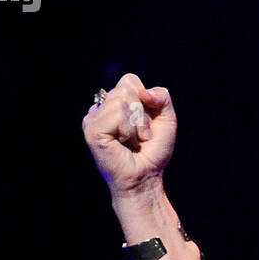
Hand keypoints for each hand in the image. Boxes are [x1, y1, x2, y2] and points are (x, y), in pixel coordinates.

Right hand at [81, 72, 176, 197]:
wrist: (145, 179)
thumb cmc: (153, 153)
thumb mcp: (166, 120)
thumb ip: (162, 98)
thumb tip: (144, 91)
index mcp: (115, 102)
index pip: (130, 80)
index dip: (145, 101)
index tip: (146, 125)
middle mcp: (101, 107)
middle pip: (126, 88)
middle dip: (142, 114)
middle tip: (140, 136)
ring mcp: (93, 117)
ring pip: (122, 100)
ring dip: (137, 125)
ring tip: (132, 142)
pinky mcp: (92, 129)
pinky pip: (117, 114)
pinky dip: (128, 131)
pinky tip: (124, 144)